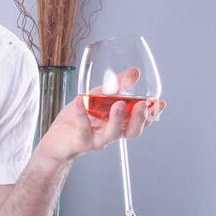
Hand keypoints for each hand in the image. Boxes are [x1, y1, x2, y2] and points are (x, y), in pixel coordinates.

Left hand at [38, 66, 164, 164]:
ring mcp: (95, 140)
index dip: (151, 114)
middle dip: (140, 119)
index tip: (160, 103)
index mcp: (118, 123)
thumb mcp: (98, 96)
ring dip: (117, 120)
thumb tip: (135, 72)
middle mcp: (110, 133)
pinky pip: (82, 130)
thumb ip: (116, 86)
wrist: (56, 138)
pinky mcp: (79, 142)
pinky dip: (81, 114)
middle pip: (131, 132)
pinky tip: (80, 100)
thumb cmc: (78, 119)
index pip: (140, 121)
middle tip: (144, 105)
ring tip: (119, 104)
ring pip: (111, 135)